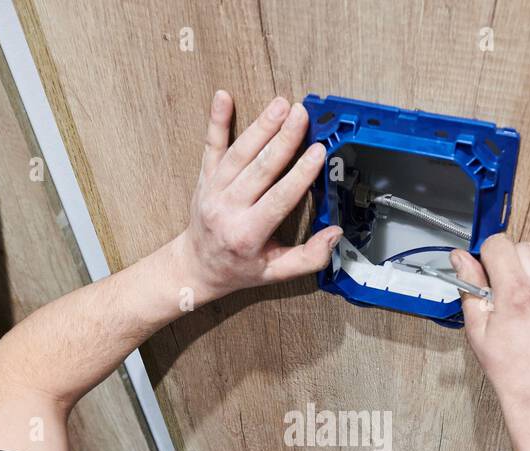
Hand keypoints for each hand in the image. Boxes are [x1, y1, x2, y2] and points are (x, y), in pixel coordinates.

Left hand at [172, 91, 342, 300]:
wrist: (196, 266)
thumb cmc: (238, 268)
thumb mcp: (275, 274)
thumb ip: (308, 257)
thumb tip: (333, 235)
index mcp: (248, 234)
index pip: (279, 198)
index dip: (300, 174)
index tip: (317, 151)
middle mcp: (228, 209)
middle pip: (260, 169)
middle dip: (283, 139)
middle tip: (302, 116)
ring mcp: (213, 189)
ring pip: (239, 153)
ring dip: (261, 126)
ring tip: (281, 104)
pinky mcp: (204, 176)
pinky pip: (210, 145)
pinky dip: (216, 120)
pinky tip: (223, 97)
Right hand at [452, 236, 529, 417]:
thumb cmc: (510, 372)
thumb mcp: (478, 330)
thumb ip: (470, 287)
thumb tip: (461, 259)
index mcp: (517, 293)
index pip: (500, 244)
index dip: (489, 256)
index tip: (488, 271)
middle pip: (526, 249)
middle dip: (512, 264)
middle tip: (506, 293)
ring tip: (529, 316)